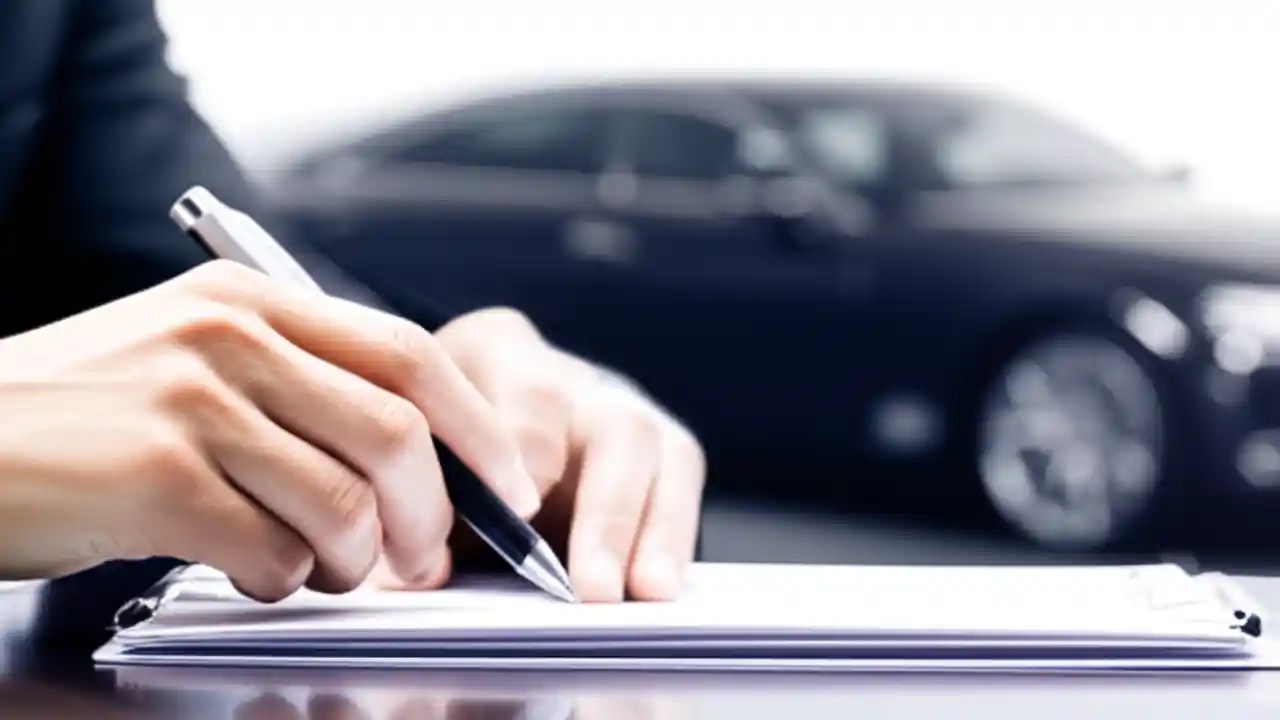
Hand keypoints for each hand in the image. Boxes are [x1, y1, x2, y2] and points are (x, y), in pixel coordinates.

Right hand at [0, 261, 536, 598]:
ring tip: (324, 570)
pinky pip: (273, 552)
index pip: (408, 353)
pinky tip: (251, 571)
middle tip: (425, 560)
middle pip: (397, 431)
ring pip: (344, 501)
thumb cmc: (85, 414)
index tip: (509, 484)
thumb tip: (415, 453)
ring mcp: (192, 404)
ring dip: (355, 560)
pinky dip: (283, 581)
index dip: (477, 426)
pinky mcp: (155, 479)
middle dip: (434, 513)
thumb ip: (298, 383)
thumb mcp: (192, 356)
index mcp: (252, 299)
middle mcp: (229, 336)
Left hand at [371, 308, 705, 601]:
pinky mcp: (661, 446)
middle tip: (594, 587)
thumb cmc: (432, 455)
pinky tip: (659, 587)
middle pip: (608, 423)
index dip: (528, 451)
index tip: (523, 511)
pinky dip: (671, 539)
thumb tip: (410, 574)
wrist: (463, 442)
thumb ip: (411, 508)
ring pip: (656, 450)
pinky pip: (680, 484)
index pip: (524, 394)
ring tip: (646, 594)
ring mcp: (620, 404)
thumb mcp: (411, 462)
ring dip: (651, 531)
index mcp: (491, 352)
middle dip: (606, 513)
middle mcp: (567, 373)